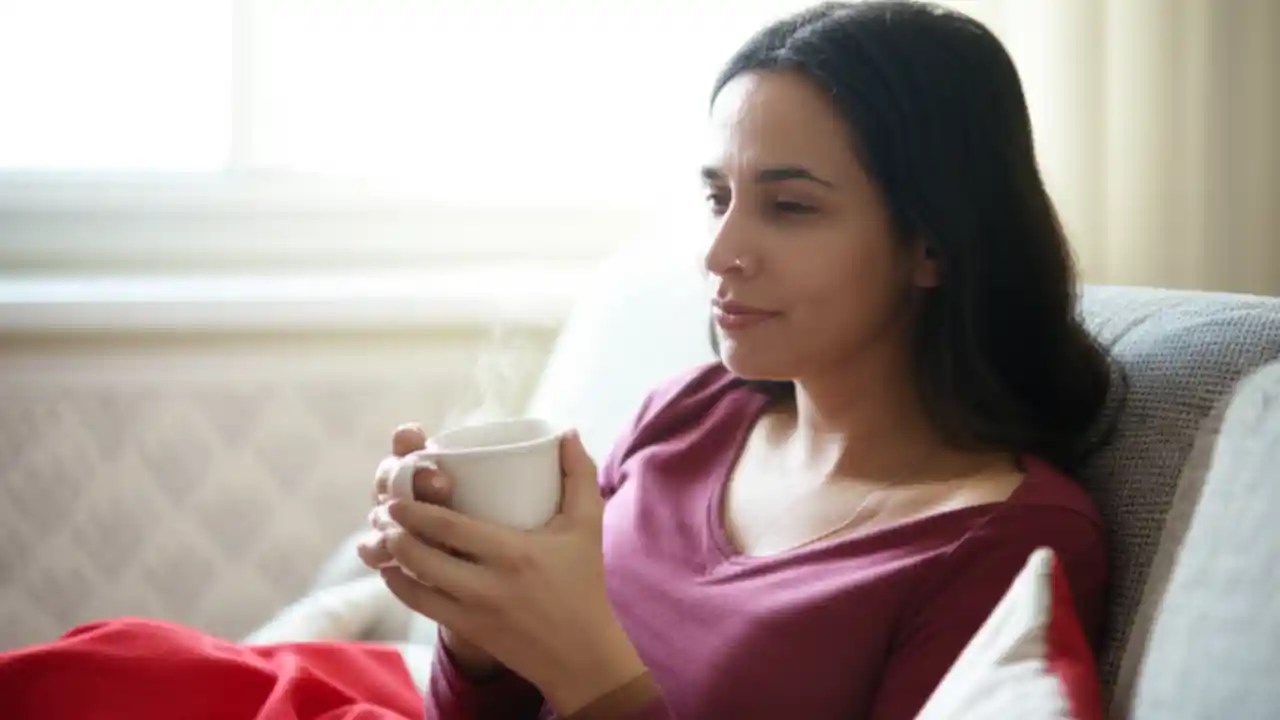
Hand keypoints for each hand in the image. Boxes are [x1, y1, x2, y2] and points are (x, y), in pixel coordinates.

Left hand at [379, 430, 646, 714]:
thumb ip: (579, 474)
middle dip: (394, 531)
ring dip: (392, 558)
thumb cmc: (584, 583)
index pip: (451, 527)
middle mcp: (489, 585)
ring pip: (415, 583)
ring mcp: (475, 612)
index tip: (396, 494)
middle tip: (382, 510)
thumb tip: (568, 432)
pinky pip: (422, 608)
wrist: (581, 654)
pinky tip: (393, 571)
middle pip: (423, 555)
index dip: (415, 511)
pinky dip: (401, 587)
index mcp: (514, 553)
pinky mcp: (469, 631)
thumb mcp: (587, 525)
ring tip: (382, 536)